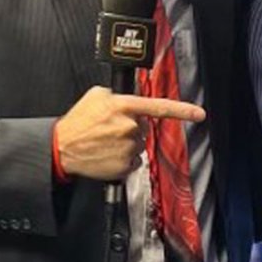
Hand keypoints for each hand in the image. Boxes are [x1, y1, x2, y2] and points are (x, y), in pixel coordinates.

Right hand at [55, 86, 204, 180]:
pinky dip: (122, 159)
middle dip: (132, 127)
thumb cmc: (78, 122)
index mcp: (124, 107)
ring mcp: (128, 149)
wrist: (61, 148)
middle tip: (110, 129)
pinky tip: (107, 154)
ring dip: (126, 143)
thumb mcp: (96, 95)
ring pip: (138, 145)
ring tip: (105, 142)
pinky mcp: (124, 166)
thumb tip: (131, 97)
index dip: (183, 110)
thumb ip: (119, 94)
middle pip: (144, 128)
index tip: (199, 114)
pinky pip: (132, 161)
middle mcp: (129, 128)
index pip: (160, 107)